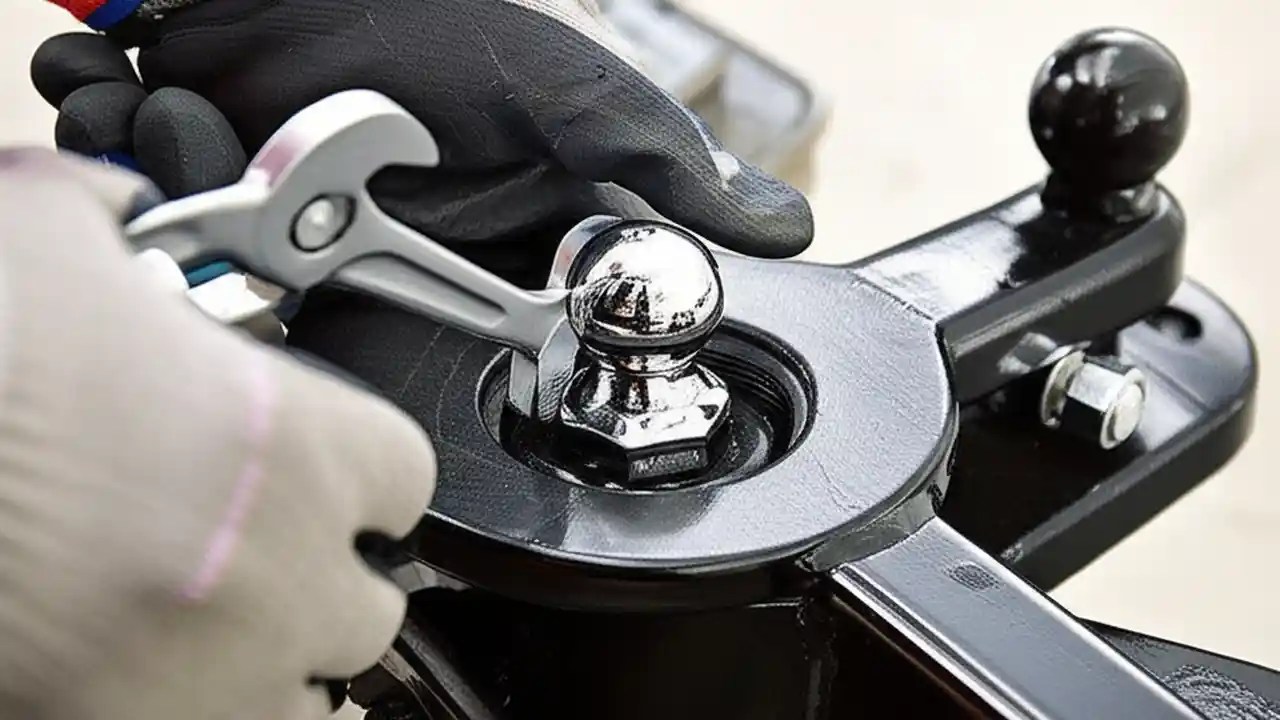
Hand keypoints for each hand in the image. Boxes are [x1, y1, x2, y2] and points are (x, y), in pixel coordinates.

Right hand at [0, 149, 435, 718]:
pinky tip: (176, 680)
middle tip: (262, 559)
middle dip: (322, 581)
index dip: (368, 478)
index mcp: (285, 440)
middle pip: (369, 603)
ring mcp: (213, 672)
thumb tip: (124, 204)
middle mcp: (275, 568)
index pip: (406, 478)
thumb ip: (111, 216)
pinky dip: (222, 714)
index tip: (338, 483)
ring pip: (317, 698)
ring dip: (285, 664)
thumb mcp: (37, 234)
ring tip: (227, 630)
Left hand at [32, 0, 812, 283]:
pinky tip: (116, 55)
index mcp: (425, 243)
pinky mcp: (197, 123)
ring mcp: (265, 177)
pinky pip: (116, 141)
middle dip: (212, 224)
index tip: (309, 261)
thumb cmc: (465, 19)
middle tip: (207, 146)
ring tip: (162, 88)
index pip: (399, 316)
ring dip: (144, 152)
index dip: (344, 305)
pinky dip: (98, 97)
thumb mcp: (577, 103)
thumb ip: (666, 174)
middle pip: (265, 278)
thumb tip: (790, 235)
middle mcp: (348, 227)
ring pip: (173, 216)